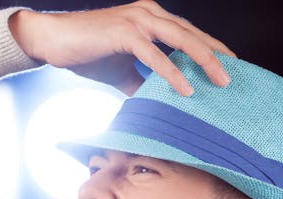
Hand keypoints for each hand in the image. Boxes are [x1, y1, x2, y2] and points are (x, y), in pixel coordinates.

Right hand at [9, 0, 236, 96]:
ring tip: (219, 81)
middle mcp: (148, 12)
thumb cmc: (82, 51)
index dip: (207, 48)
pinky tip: (186, 88)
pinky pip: (156, 56)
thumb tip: (150, 100)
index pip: (186, 31)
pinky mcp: (125, 34)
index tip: (224, 65)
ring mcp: (137, 20)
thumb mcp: (118, 69)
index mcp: (148, 16)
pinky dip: (172, 72)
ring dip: (203, 61)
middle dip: (215, 55)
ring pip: (181, 40)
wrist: (52, 39)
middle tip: (232, 75)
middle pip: (191, 33)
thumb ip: (137, 80)